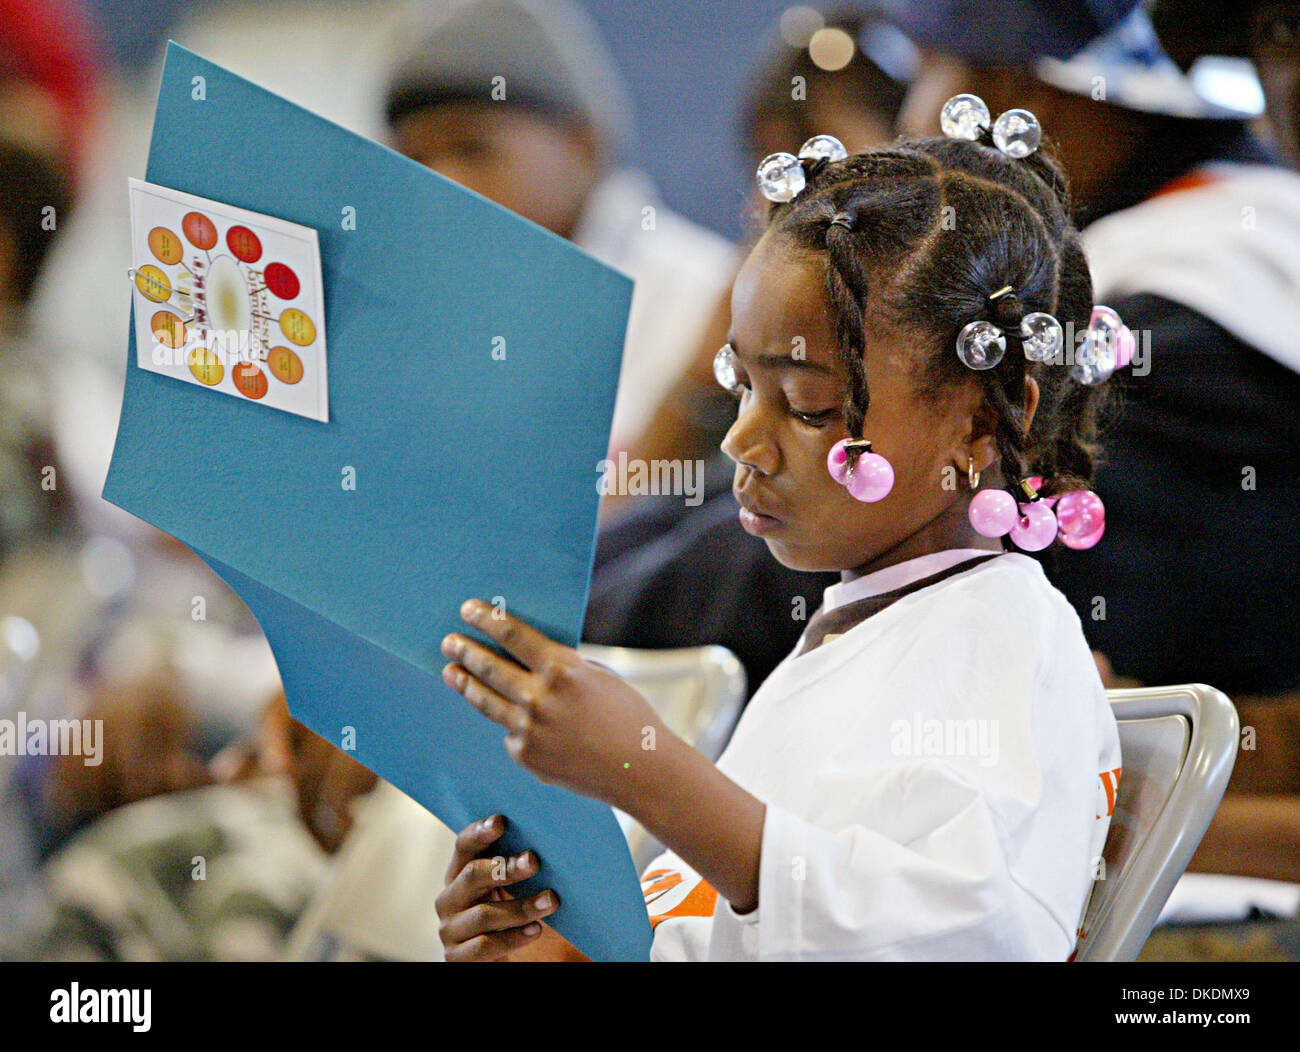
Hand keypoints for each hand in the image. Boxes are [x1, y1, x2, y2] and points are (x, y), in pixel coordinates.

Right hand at [436, 814, 561, 961]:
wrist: (496, 960)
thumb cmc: (509, 917)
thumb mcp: (508, 890)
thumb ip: (515, 867)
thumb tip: (551, 841)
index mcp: (459, 875)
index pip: (464, 847)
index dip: (480, 832)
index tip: (502, 821)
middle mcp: (449, 899)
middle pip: (472, 875)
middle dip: (504, 867)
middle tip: (534, 861)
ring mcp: (450, 930)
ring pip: (484, 914)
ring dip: (520, 907)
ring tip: (551, 901)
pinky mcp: (457, 958)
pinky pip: (485, 946)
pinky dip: (514, 937)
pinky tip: (535, 930)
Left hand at [440, 599, 669, 808]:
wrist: (641, 770)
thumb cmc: (628, 717)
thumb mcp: (599, 676)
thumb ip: (561, 667)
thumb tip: (527, 658)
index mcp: (561, 669)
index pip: (512, 635)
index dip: (487, 619)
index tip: (468, 609)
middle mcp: (538, 698)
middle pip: (489, 667)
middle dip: (465, 651)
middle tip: (449, 641)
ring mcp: (528, 730)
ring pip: (486, 701)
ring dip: (465, 683)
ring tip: (450, 671)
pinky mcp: (526, 757)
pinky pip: (510, 733)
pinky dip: (511, 723)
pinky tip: (513, 719)